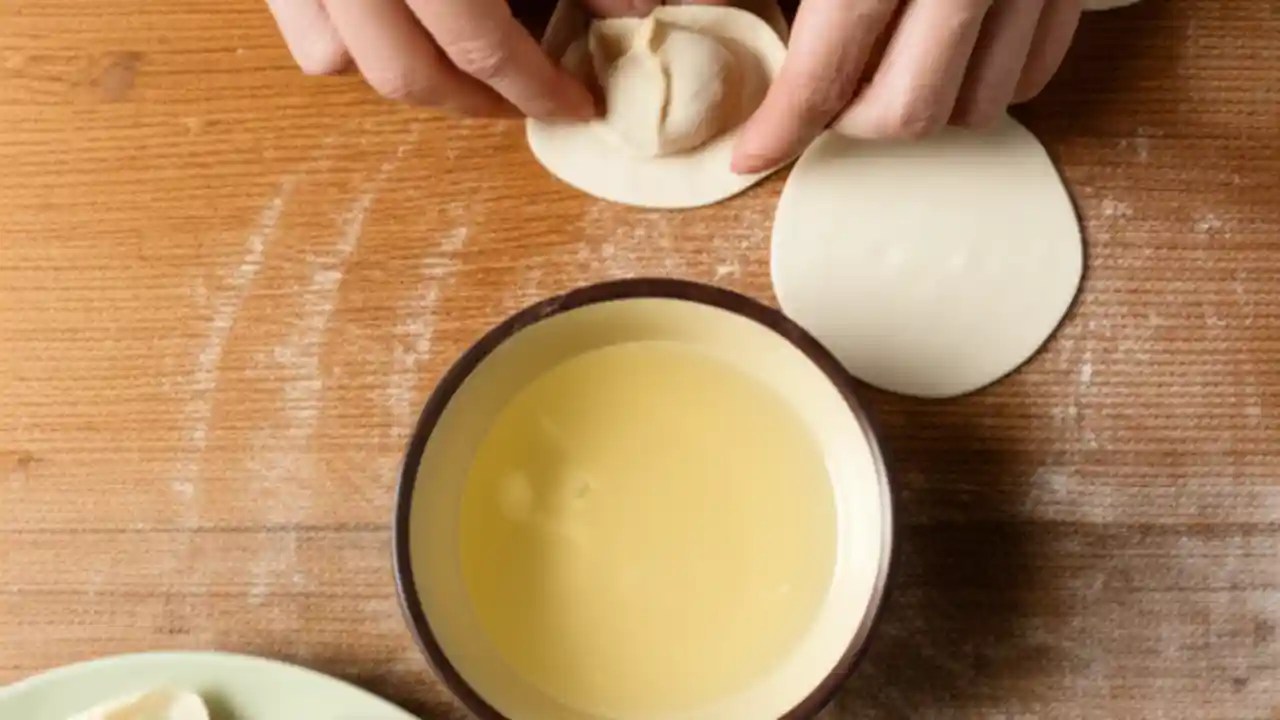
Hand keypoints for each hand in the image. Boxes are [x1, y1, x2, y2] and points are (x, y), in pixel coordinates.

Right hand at [266, 0, 662, 117]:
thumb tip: (634, 15)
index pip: (484, 47)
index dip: (539, 85)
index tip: (579, 103)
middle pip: (407, 75)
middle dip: (474, 103)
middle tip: (524, 102)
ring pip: (336, 60)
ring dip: (402, 75)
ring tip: (455, 63)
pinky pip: (298, 24)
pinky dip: (343, 37)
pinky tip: (387, 19)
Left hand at [732, 0, 1082, 171]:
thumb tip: (688, 13)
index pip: (825, 73)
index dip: (780, 125)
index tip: (750, 155)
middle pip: (907, 113)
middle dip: (855, 121)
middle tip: (827, 97)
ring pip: (977, 108)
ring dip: (922, 106)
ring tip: (887, 64)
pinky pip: (1031, 74)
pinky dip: (984, 83)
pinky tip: (949, 51)